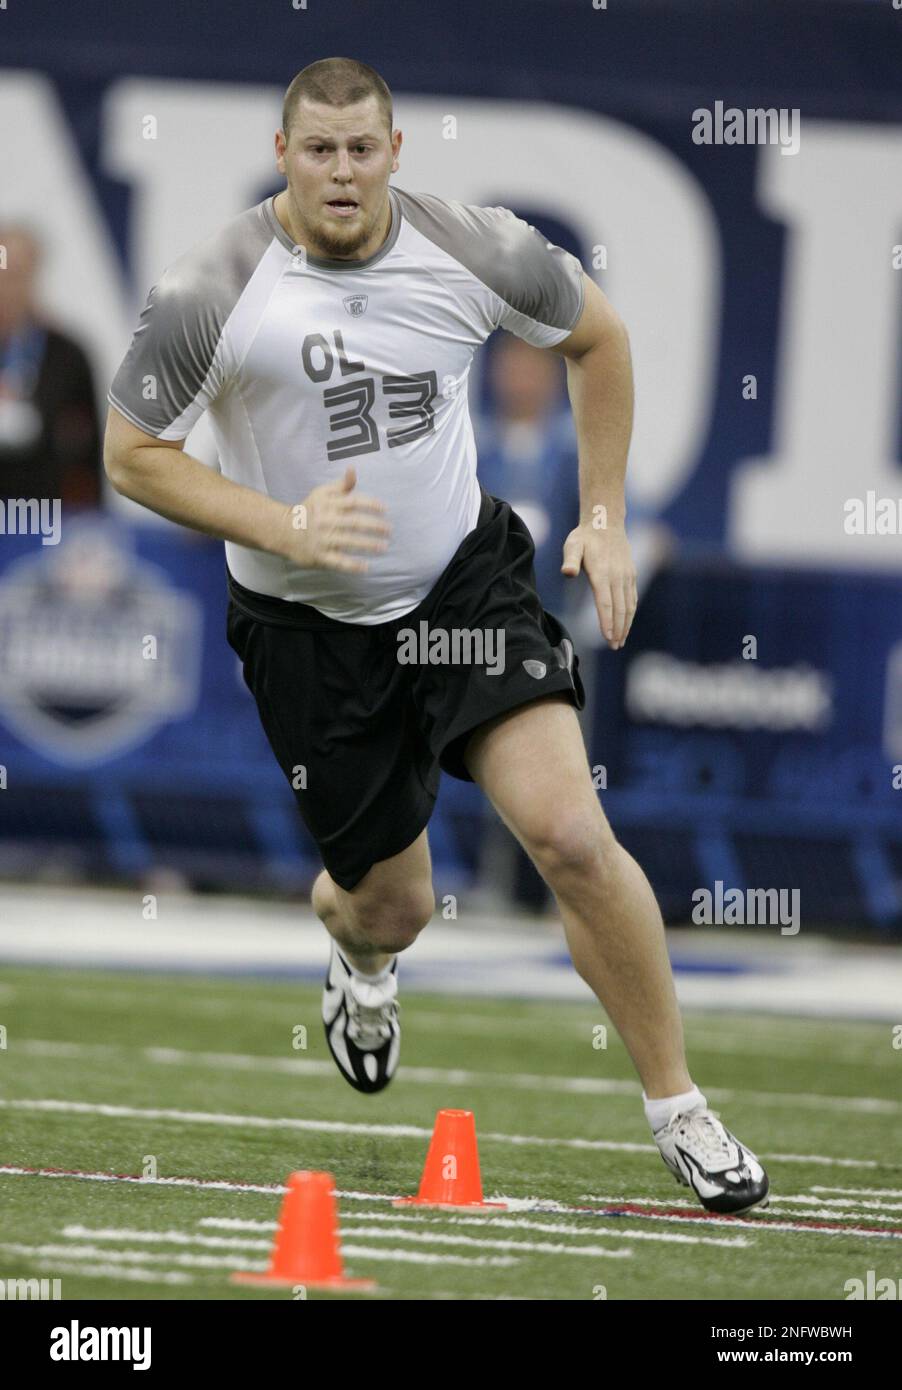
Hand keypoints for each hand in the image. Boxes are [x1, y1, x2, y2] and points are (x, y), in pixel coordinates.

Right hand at [280, 467, 390, 572]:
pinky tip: (366, 567)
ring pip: (348, 541)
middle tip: (389, 530)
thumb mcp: (322, 493)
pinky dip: (352, 565)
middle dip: (374, 526)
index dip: (370, 504)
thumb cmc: (309, 510)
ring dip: (367, 545)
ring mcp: (322, 539)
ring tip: (383, 547)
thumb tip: (353, 469)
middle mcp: (325, 520)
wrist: (284, 530)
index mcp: (327, 504)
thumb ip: (341, 485)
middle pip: (353, 522)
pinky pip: (338, 561)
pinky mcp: (320, 555)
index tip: (384, 509)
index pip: (352, 502)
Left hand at [561, 518, 636, 648]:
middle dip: (618, 629)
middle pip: (619, 609)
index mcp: (602, 573)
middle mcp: (617, 577)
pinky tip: (626, 624)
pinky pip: (632, 598)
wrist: (606, 523)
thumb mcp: (572, 545)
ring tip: (620, 641)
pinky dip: (630, 613)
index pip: (606, 603)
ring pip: (628, 606)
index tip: (607, 637)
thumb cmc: (585, 537)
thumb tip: (567, 573)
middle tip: (615, 646)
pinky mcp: (631, 575)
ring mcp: (626, 576)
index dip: (607, 621)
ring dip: (625, 625)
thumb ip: (570, 560)